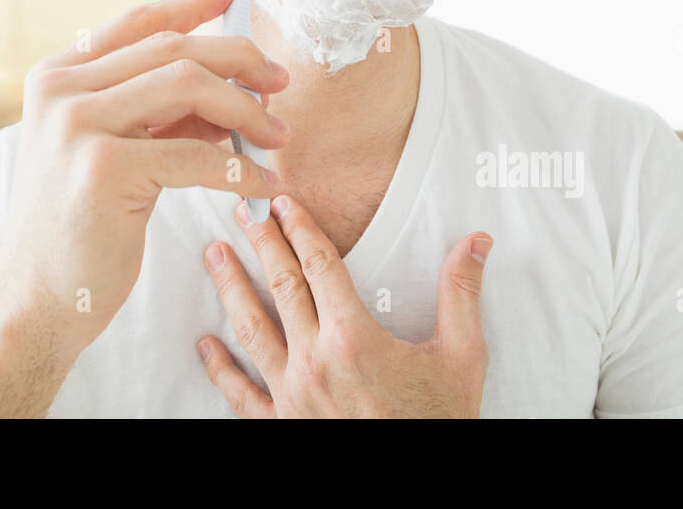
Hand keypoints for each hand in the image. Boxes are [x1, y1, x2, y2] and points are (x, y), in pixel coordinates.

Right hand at [0, 0, 289, 353]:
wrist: (38, 297)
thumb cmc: (80, 224)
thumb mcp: (113, 148)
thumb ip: (159, 111)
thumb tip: (231, 87)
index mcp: (57, 76)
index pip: (138, 21)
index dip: (193, 1)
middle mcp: (61, 90)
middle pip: (173, 48)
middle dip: (238, 59)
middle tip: (279, 82)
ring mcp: (77, 125)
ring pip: (188, 85)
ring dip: (245, 109)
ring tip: (276, 135)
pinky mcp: (103, 167)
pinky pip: (196, 153)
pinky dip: (239, 167)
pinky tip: (261, 185)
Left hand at [197, 194, 491, 417]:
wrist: (424, 485)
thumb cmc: (441, 421)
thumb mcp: (462, 357)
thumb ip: (461, 294)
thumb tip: (476, 242)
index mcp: (354, 338)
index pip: (320, 266)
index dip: (301, 228)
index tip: (283, 202)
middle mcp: (316, 362)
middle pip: (281, 286)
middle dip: (261, 242)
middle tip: (242, 210)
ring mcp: (293, 396)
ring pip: (252, 329)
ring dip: (231, 287)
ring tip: (215, 254)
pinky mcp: (282, 426)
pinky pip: (242, 395)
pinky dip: (221, 368)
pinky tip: (206, 345)